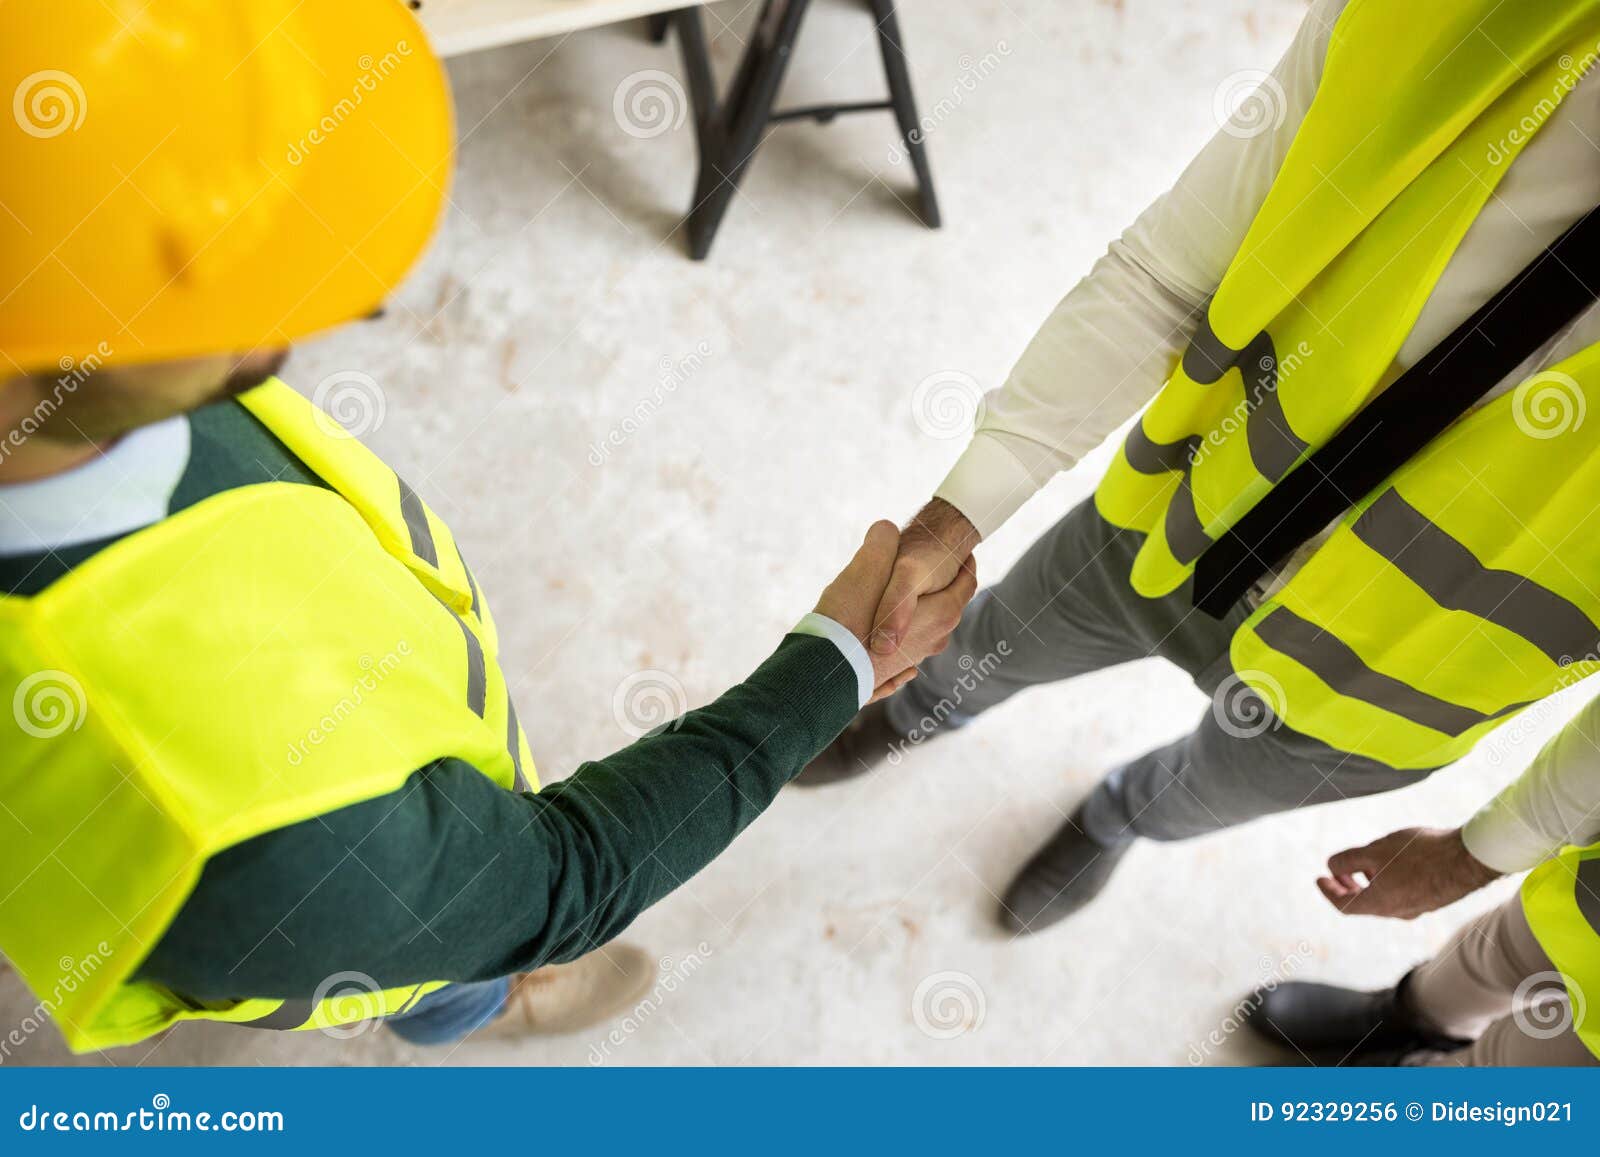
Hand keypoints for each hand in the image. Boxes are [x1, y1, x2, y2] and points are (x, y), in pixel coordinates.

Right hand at [815, 522, 978, 700]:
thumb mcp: (867, 569)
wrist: (821, 674)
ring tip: (911, 605)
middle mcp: (931, 642)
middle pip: (945, 611)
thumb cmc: (849, 621)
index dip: (965, 565)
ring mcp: (909, 664)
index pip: (965, 584)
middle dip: (941, 592)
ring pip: (923, 636)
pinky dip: (901, 647)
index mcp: (940, 614)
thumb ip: (880, 544)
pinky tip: (891, 648)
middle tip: (936, 574)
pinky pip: (902, 659)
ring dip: (920, 620)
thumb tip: (885, 528)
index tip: (962, 553)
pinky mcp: (885, 679)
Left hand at [1316, 827, 1501, 918]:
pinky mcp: (1432, 900)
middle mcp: (1397, 912)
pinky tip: (1393, 864)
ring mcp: (1417, 908)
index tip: (1319, 878)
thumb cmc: (1420, 853)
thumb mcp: (1375, 851)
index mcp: (1379, 904)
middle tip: (1338, 872)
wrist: (1469, 859)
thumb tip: (1331, 867)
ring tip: (1365, 864)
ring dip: (1367, 884)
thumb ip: (1348, 861)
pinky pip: (1401, 896)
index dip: (1328, 891)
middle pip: (1362, 905)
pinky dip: (1387, 884)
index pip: (1343, 905)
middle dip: (1346, 887)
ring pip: (1383, 900)